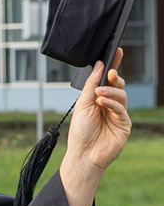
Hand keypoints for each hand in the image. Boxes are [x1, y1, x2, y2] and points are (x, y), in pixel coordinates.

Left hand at [67, 48, 130, 170]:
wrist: (84, 154)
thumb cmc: (80, 131)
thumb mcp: (82, 104)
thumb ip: (90, 85)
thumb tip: (99, 65)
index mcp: (97, 98)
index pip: (106, 78)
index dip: (112, 64)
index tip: (116, 51)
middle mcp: (109, 104)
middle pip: (117, 84)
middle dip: (114, 76)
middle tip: (110, 73)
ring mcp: (118, 113)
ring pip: (121, 95)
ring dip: (110, 91)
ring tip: (99, 94)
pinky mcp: (124, 123)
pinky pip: (121, 109)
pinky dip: (112, 103)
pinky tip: (103, 102)